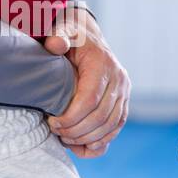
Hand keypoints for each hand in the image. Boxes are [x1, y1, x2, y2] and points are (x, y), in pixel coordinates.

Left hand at [43, 8, 129, 157]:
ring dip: (88, 138)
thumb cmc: (70, 35)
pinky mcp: (124, 102)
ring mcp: (125, 92)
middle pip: (101, 116)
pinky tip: (84, 146)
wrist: (88, 36)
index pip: (90, 99)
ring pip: (111, 125)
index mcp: (103, 64)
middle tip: (56, 132)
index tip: (52, 122)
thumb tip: (56, 45)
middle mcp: (119, 79)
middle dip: (77, 130)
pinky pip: (116, 127)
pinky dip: (102, 140)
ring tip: (65, 138)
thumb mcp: (62, 31)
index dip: (71, 116)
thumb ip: (57, 37)